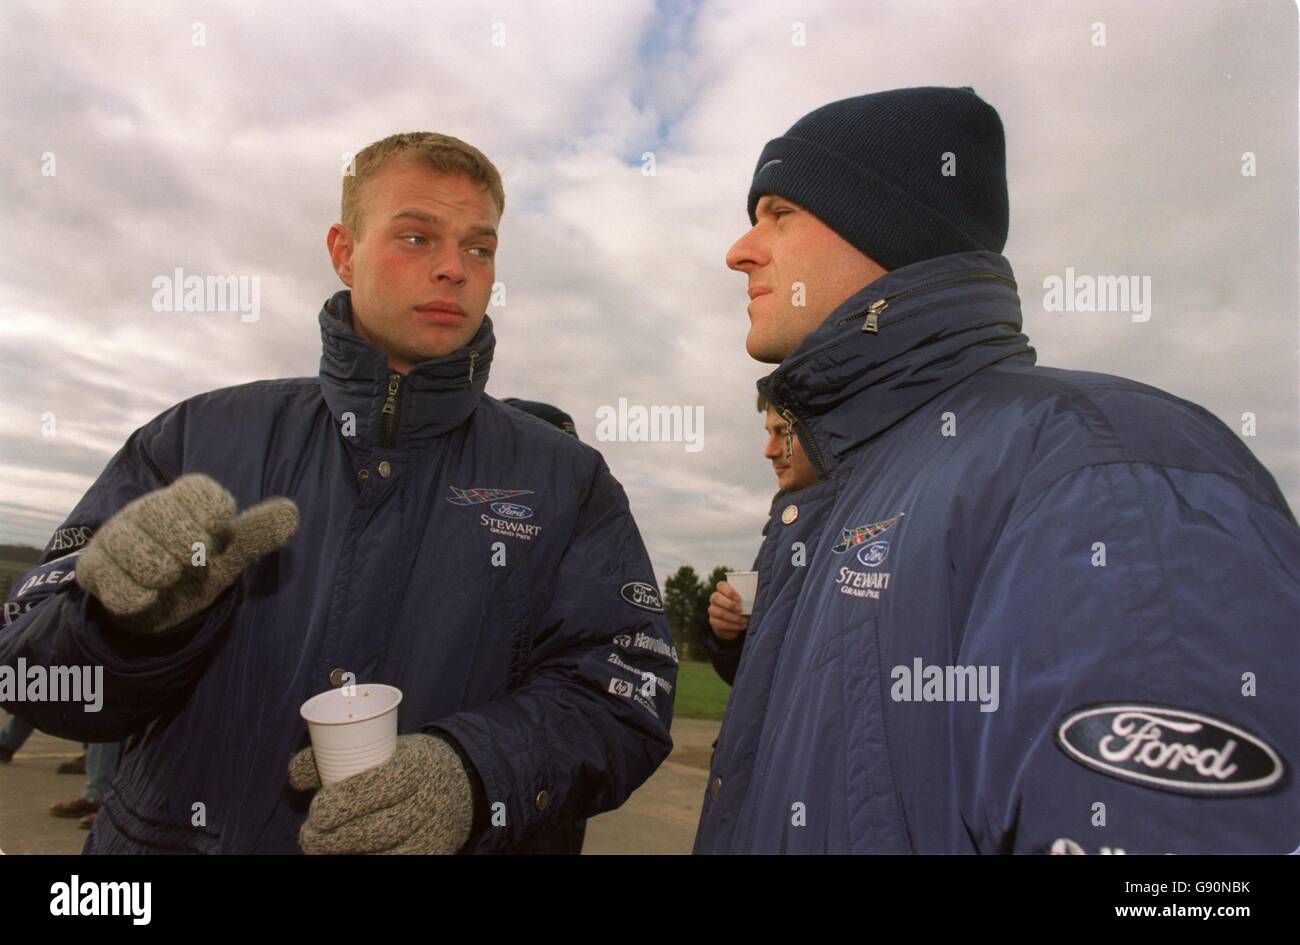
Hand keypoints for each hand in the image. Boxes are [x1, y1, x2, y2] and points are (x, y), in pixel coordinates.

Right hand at [75, 473, 297, 634]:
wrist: (153, 597)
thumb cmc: (196, 565)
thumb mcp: (229, 551)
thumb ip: (257, 532)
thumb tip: (292, 512)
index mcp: (182, 498)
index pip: (199, 490)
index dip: (213, 514)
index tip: (218, 534)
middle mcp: (145, 509)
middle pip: (162, 515)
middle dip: (186, 548)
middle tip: (193, 563)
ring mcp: (115, 536)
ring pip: (136, 552)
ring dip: (161, 574)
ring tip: (168, 578)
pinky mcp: (94, 567)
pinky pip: (118, 587)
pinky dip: (139, 598)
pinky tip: (147, 595)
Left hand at [288, 734, 474, 854]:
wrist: (459, 783)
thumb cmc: (405, 765)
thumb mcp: (381, 749)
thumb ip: (334, 757)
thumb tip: (296, 776)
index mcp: (415, 765)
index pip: (385, 784)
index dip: (348, 800)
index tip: (317, 811)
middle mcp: (427, 801)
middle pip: (381, 828)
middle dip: (337, 837)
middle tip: (308, 836)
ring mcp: (432, 832)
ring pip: (386, 852)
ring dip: (346, 853)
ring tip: (319, 847)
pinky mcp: (433, 853)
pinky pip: (397, 862)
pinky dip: (368, 859)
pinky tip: (349, 856)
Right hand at [708, 581, 748, 641]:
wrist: (738, 622)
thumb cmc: (744, 606)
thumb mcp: (747, 600)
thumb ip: (749, 597)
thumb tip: (758, 597)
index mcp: (722, 589)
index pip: (721, 585)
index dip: (729, 591)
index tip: (739, 599)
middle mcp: (714, 598)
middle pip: (715, 597)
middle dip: (729, 604)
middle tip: (740, 610)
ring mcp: (712, 610)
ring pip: (718, 612)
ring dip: (733, 617)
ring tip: (744, 621)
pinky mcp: (713, 621)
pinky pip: (720, 624)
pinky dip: (732, 626)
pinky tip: (740, 626)